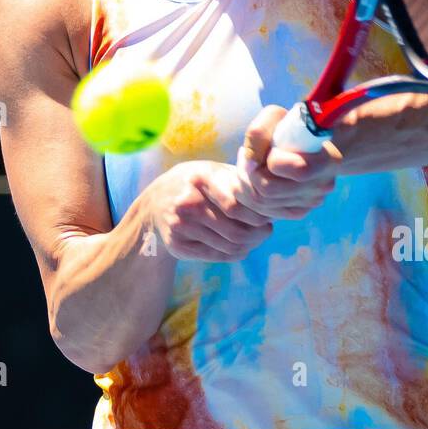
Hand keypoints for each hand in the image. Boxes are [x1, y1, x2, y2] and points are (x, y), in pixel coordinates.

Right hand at [151, 160, 273, 262]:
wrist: (154, 204)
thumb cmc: (195, 185)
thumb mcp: (212, 172)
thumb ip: (239, 180)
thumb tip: (273, 197)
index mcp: (201, 178)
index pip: (237, 204)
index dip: (259, 214)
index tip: (269, 215)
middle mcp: (188, 202)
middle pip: (236, 230)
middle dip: (259, 233)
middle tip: (267, 230)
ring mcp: (180, 226)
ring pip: (229, 246)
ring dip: (250, 245)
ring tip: (255, 237)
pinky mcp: (177, 246)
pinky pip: (217, 256)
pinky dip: (235, 254)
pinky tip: (240, 246)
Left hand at [234, 105, 342, 220]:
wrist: (307, 143)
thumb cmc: (289, 126)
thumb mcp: (274, 117)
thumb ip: (259, 134)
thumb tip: (250, 163)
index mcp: (327, 160)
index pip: (299, 170)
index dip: (273, 160)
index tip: (268, 148)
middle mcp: (322, 186)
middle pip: (269, 190)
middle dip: (248, 172)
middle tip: (245, 155)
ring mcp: (310, 203)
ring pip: (261, 204)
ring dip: (244, 182)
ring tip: (247, 164)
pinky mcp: (297, 212)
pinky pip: (262, 212)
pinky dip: (249, 195)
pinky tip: (252, 177)